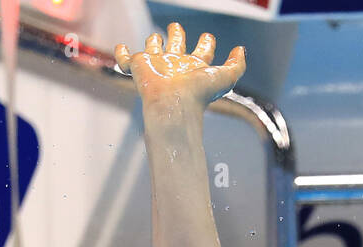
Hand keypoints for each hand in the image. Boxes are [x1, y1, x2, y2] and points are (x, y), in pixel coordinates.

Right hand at [115, 23, 244, 114]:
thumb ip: (237, 65)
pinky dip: (121, 54)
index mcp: (195, 67)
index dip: (206, 42)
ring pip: (153, 47)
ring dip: (153, 41)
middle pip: (176, 44)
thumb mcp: (226, 78)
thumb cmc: (198, 94)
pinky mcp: (139, 68)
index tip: (208, 37)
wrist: (174, 103)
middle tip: (176, 27)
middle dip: (176, 34)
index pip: (202, 51)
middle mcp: (176, 65)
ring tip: (155, 38)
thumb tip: (241, 50)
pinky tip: (121, 48)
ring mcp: (157, 66)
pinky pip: (126, 60)